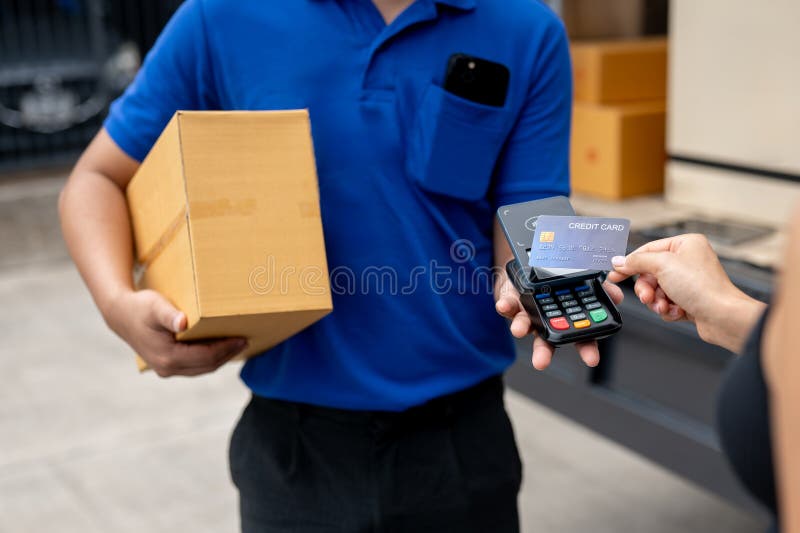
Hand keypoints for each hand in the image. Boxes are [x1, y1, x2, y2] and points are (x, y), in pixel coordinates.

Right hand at [103, 289, 247, 376]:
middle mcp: (167, 368)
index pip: (206, 357)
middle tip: (246, 340)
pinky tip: (220, 348)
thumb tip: (181, 322)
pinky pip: (195, 365)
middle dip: (228, 354)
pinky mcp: (167, 366)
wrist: (120, 315)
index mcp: (168, 357)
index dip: (226, 349)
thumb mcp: (155, 306)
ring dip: (221, 358)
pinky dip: (210, 358)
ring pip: (202, 368)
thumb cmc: (140, 307)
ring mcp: (166, 369)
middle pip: (207, 365)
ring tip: (237, 344)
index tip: (242, 338)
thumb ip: (168, 314)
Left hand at [495, 272, 623, 369]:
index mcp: (568, 319)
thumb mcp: (585, 279)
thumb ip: (600, 287)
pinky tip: (503, 306)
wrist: (532, 264)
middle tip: (542, 362)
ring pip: (524, 325)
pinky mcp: (511, 301)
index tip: (592, 359)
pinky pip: (507, 305)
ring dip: (521, 328)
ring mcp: (528, 313)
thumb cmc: (559, 278)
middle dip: (544, 353)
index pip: (580, 338)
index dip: (587, 349)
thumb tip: (617, 296)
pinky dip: (505, 306)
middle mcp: (547, 321)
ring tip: (520, 330)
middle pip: (546, 342)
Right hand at [607, 233, 764, 352]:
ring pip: (656, 290)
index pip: (647, 250)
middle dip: (647, 288)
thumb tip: (619, 261)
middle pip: (650, 273)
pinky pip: (665, 302)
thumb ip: (637, 261)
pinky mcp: (689, 299)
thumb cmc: (704, 288)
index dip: (630, 263)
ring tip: (665, 306)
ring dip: (656, 301)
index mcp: (685, 244)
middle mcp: (688, 260)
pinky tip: (676, 311)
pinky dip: (667, 309)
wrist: (723, 316)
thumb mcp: (662, 265)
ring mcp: (689, 281)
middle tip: (647, 296)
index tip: (615, 273)